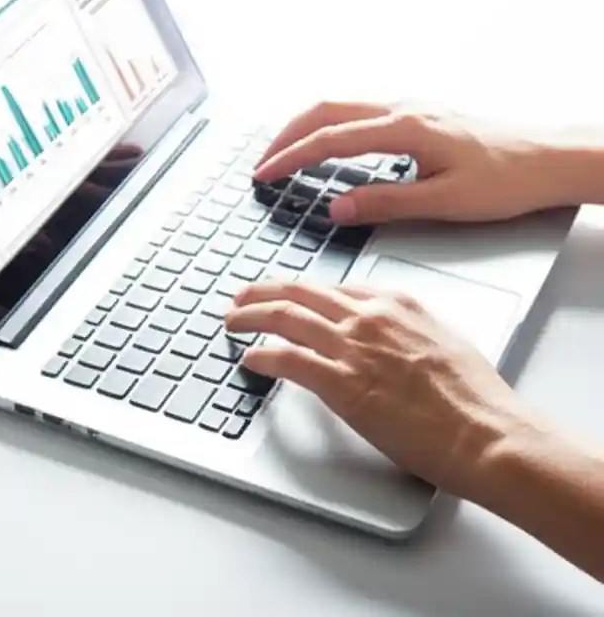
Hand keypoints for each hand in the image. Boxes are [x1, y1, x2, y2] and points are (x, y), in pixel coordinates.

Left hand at [226, 280, 530, 496]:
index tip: (286, 294)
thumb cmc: (475, 400)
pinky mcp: (341, 383)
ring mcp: (353, 348)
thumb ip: (409, 333)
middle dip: (263, 292)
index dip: (301, 291)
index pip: (333, 287)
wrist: (487, 433)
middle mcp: (370, 317)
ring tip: (232, 322)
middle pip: (300, 292)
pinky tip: (249, 359)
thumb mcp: (444, 344)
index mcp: (397, 304)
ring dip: (250, 317)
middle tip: (241, 298)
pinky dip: (261, 355)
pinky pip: (287, 359)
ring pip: (285, 317)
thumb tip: (391, 339)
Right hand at [253, 100, 567, 224]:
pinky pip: (359, 110)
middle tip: (262, 162)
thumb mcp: (443, 203)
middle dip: (286, 135)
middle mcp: (403, 109)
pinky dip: (330, 124)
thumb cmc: (507, 180)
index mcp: (405, 128)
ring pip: (341, 105)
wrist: (550, 159)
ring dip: (306, 126)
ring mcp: (411, 107)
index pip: (330, 141)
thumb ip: (384, 204)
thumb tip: (337, 208)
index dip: (291, 159)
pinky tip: (327, 144)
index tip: (264, 175)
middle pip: (325, 110)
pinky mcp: (418, 114)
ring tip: (284, 152)